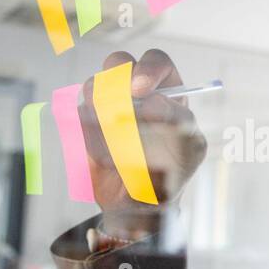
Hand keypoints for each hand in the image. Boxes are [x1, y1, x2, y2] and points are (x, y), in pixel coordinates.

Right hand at [79, 48, 207, 235]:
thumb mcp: (189, 150)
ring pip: (94, 87)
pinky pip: (79, 117)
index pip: (157, 63)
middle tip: (120, 104)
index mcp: (166, 91)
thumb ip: (180, 122)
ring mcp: (107, 106)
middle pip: (118, 62)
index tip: (141, 90)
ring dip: (103, 109)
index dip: (148, 69)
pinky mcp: (86, 125)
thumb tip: (153, 102)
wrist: (139, 205)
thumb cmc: (171, 174)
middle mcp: (135, 92)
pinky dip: (90, 133)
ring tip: (118, 141)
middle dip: (116, 78)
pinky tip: (107, 155)